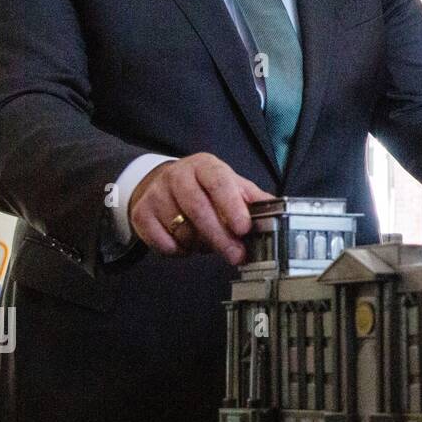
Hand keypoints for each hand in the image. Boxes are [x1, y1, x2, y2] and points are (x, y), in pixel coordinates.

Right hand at [128, 153, 273, 264]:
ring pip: (181, 230)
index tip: (244, 228)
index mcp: (205, 166)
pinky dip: (179, 251)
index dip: (232, 206)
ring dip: (200, 245)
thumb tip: (280, 211)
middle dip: (220, 237)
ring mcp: (156, 194)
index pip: (219, 182)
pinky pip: (163, 242)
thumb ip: (254, 199)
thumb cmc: (206, 188)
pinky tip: (187, 245)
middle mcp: (178, 175)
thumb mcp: (232, 186)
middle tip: (236, 256)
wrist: (163, 185)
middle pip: (199, 209)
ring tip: (209, 243)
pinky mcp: (141, 213)